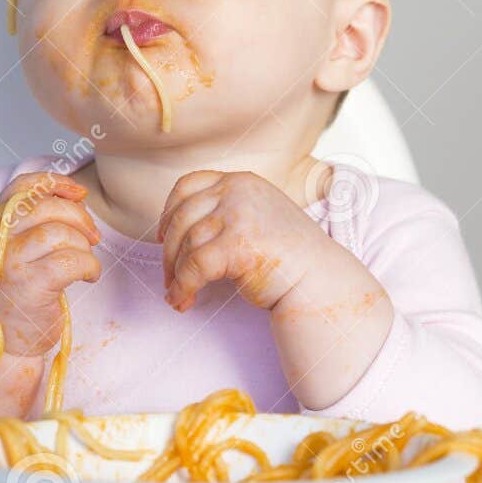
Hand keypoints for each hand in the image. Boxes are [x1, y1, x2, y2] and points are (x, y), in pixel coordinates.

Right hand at [0, 171, 98, 424]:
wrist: (3, 345)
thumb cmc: (18, 297)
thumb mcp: (19, 252)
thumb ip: (35, 223)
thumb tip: (74, 194)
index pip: (20, 187)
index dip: (53, 182)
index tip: (78, 193)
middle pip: (45, 206)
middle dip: (79, 217)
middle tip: (92, 237)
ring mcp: (10, 265)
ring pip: (59, 233)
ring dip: (84, 246)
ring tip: (85, 262)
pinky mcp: (29, 288)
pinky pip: (71, 261)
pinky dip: (89, 266)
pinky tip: (88, 277)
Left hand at [158, 169, 334, 313]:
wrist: (319, 280)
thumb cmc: (287, 257)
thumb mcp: (254, 217)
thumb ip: (223, 213)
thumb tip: (173, 232)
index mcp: (241, 181)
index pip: (188, 185)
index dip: (168, 212)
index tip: (162, 237)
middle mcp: (238, 191)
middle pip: (181, 217)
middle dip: (169, 253)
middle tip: (169, 279)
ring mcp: (238, 215)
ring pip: (185, 244)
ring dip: (175, 274)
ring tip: (178, 295)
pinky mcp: (237, 245)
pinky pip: (193, 267)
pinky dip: (183, 287)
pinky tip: (183, 301)